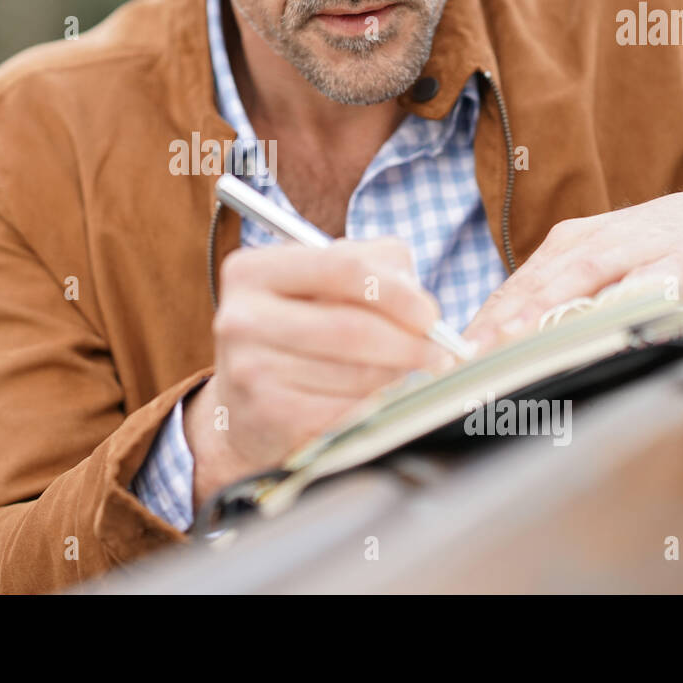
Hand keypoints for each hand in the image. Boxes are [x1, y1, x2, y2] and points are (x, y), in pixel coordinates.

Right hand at [185, 237, 447, 512]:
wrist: (243, 408)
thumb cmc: (297, 332)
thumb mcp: (319, 284)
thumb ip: (375, 266)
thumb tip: (422, 304)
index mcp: (251, 270)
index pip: (342, 268)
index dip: (399, 291)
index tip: (430, 314)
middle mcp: (241, 318)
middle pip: (353, 328)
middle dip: (411, 343)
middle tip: (441, 353)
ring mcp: (250, 370)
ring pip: (358, 374)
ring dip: (402, 378)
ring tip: (417, 375)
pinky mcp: (269, 416)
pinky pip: (349, 411)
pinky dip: (381, 408)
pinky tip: (388, 402)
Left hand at [462, 181, 682, 353]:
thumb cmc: (668, 243)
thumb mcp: (609, 254)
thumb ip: (564, 290)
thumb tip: (509, 335)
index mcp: (573, 242)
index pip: (518, 286)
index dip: (485, 321)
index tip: (454, 356)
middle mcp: (600, 243)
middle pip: (539, 285)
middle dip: (500, 324)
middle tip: (468, 358)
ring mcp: (643, 254)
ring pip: (581, 284)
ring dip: (542, 316)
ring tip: (510, 345)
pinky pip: (644, 294)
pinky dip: (614, 313)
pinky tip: (591, 335)